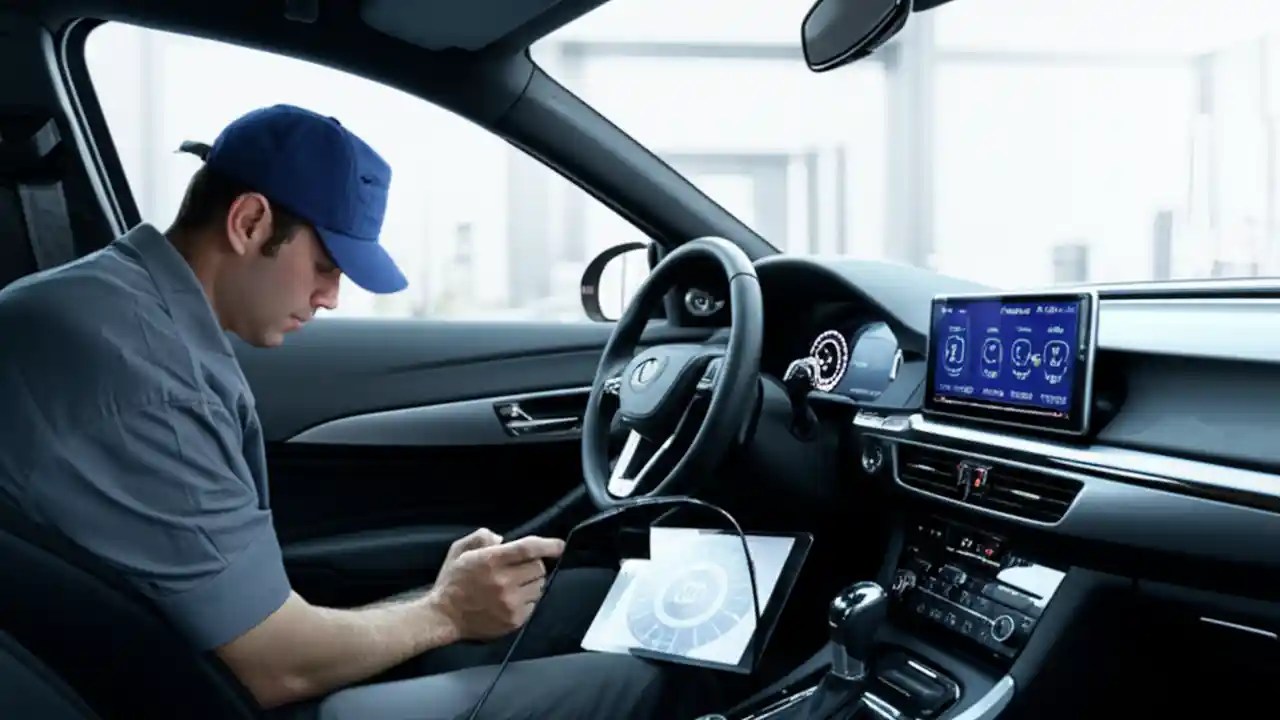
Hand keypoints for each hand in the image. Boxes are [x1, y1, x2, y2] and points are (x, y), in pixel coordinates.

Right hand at [428, 535, 565, 641]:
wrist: (443, 617)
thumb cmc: (452, 582)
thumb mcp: (460, 551)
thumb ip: (482, 537)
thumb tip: (503, 539)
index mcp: (491, 561)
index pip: (528, 548)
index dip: (548, 545)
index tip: (560, 545)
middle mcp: (504, 582)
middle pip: (538, 568)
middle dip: (533, 564)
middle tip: (520, 567)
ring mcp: (511, 603)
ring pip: (539, 586)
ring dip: (532, 582)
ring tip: (515, 584)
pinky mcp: (514, 620)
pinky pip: (533, 604)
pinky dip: (528, 599)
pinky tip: (512, 599)